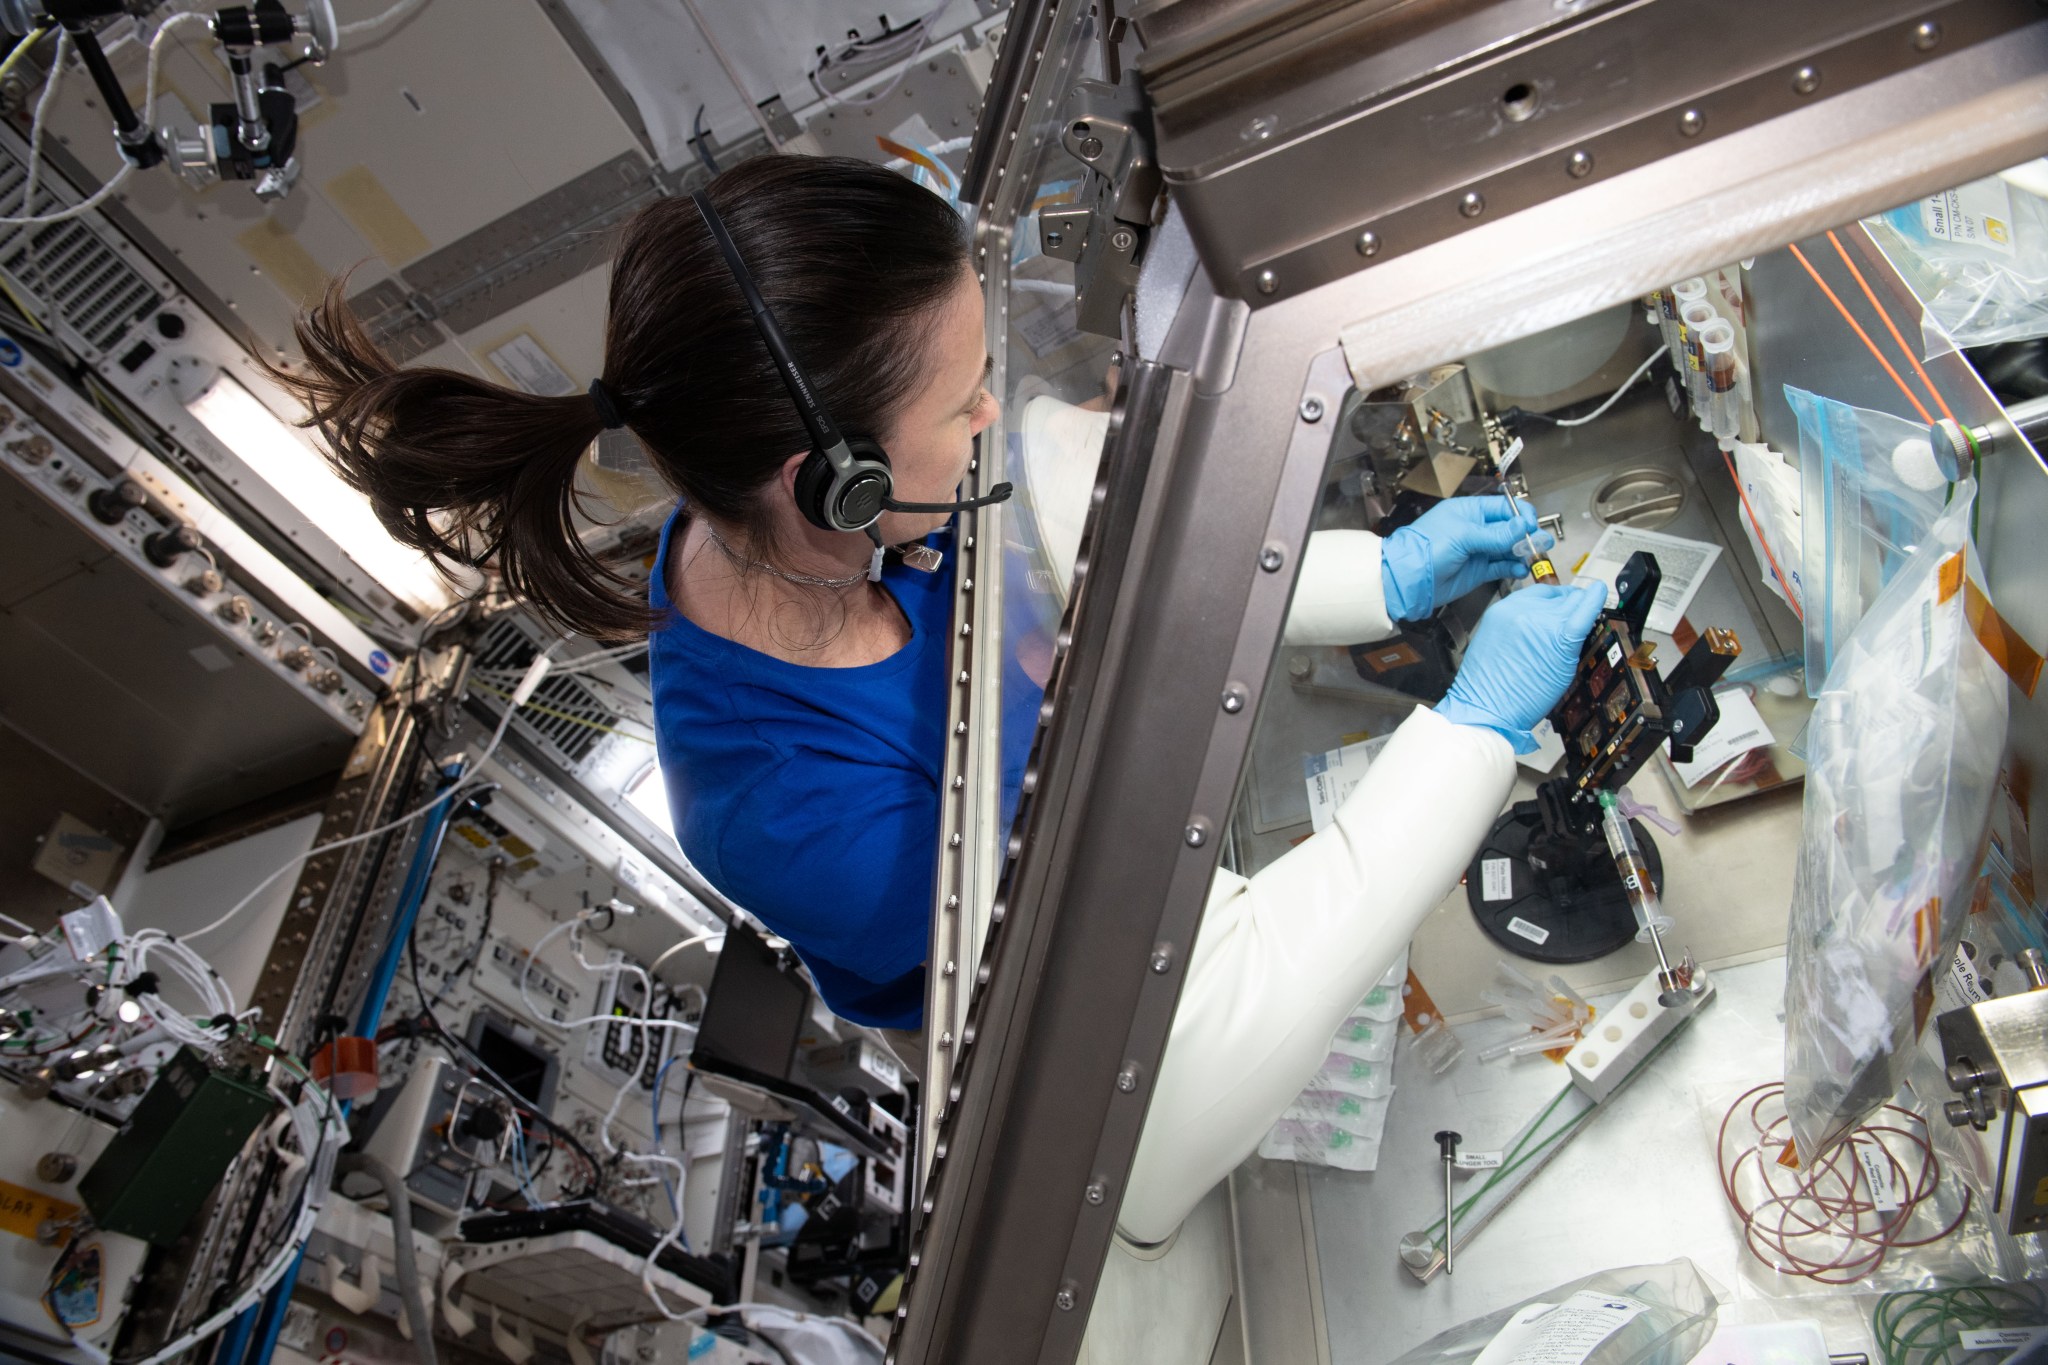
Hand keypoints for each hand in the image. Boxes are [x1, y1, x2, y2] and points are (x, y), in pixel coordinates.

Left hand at [1379, 496, 1553, 620]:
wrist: (1409, 579)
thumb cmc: (1427, 549)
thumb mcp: (1464, 536)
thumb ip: (1496, 534)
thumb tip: (1524, 526)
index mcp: (1470, 511)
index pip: (1504, 507)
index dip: (1521, 515)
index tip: (1531, 525)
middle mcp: (1476, 528)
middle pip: (1510, 528)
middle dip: (1527, 535)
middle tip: (1540, 543)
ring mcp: (1478, 550)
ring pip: (1509, 548)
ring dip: (1523, 552)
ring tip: (1532, 557)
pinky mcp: (1479, 570)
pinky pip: (1502, 566)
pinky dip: (1513, 567)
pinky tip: (1520, 568)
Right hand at [1436, 582, 1606, 751]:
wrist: (1486, 708)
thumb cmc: (1487, 687)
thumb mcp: (1494, 644)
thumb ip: (1515, 629)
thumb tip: (1539, 626)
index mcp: (1502, 611)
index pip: (1538, 593)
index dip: (1555, 597)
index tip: (1563, 602)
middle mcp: (1521, 611)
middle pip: (1556, 596)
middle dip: (1569, 603)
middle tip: (1577, 611)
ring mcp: (1542, 624)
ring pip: (1572, 604)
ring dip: (1581, 607)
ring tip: (1587, 613)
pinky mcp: (1560, 640)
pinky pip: (1583, 615)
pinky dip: (1594, 602)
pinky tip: (1599, 593)